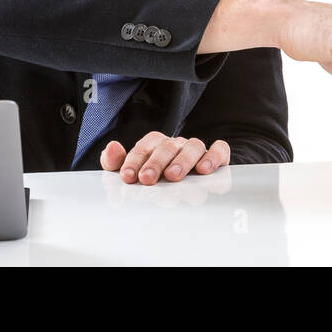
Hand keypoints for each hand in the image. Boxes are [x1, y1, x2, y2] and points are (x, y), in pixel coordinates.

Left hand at [100, 132, 229, 184]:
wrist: (186, 186)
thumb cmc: (156, 178)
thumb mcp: (133, 172)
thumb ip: (117, 162)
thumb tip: (111, 147)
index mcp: (156, 144)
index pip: (145, 146)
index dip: (135, 160)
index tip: (129, 176)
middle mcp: (177, 144)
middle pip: (168, 146)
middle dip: (156, 162)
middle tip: (148, 179)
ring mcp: (197, 150)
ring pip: (194, 146)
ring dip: (183, 160)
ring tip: (174, 176)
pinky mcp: (217, 157)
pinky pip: (219, 150)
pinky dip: (214, 156)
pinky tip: (205, 169)